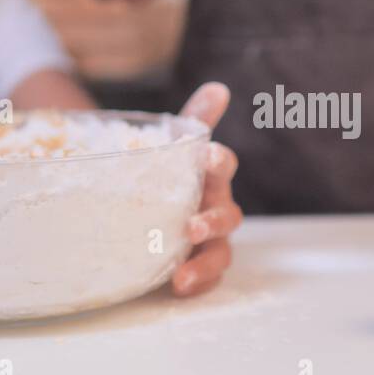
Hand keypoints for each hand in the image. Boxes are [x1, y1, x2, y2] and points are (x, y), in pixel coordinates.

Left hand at [173, 83, 242, 295]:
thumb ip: (195, 118)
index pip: (222, 165)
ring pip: (221, 254)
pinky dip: (196, 284)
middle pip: (229, 217)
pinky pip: (205, 279)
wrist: (144, 204)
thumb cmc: (167, 173)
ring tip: (181, 274)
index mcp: (210, 177)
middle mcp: (215, 207)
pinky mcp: (195, 266)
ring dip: (205, 264)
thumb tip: (219, 87)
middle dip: (213, 222)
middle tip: (191, 227)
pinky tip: (177, 288)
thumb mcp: (172, 145)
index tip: (204, 157)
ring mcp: (208, 240)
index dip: (217, 161)